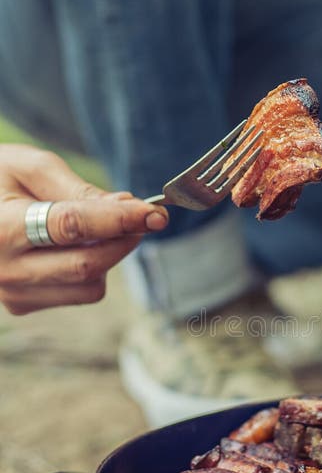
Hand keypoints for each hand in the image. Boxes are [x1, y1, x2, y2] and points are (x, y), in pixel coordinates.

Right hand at [0, 144, 168, 314]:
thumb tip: (127, 207)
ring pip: (90, 285)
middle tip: (142, 215)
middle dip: (124, 239)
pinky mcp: (23, 305)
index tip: (155, 214)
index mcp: (1, 228)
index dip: (118, 219)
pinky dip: (89, 270)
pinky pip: (79, 293)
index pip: (71, 226)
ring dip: (107, 255)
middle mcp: (5, 269)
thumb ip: (77, 187)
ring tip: (92, 227)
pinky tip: (69, 248)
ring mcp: (13, 293)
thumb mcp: (27, 166)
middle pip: (87, 264)